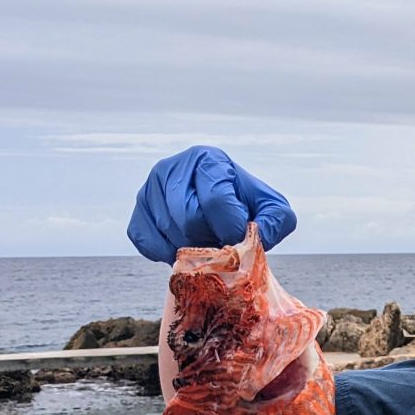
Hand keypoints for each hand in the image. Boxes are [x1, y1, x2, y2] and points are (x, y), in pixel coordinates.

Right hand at [126, 146, 296, 263]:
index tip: (239, 237)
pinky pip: (149, 244)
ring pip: (170, 233)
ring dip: (194, 248)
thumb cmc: (244, 206)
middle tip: (222, 241)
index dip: (231, 228)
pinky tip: (186, 247)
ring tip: (207, 241)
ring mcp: (150, 190)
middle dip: (212, 239)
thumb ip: (276, 221)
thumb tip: (256, 235)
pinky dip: (169, 254)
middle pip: (189, 220)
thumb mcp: (271, 208)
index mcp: (208, 160)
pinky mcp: (138, 214)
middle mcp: (173, 168)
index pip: (215, 200)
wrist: (218, 208)